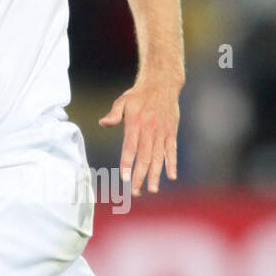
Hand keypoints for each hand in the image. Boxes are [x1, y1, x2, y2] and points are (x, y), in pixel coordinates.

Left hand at [99, 81, 179, 195]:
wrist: (162, 84)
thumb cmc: (139, 94)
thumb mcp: (123, 101)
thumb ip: (114, 114)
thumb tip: (103, 123)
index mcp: (135, 124)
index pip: (130, 148)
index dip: (127, 164)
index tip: (125, 178)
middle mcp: (149, 130)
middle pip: (144, 157)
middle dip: (140, 176)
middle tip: (136, 192)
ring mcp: (162, 132)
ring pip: (158, 157)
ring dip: (155, 174)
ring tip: (152, 189)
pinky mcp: (171, 133)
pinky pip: (172, 151)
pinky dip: (172, 163)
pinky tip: (171, 176)